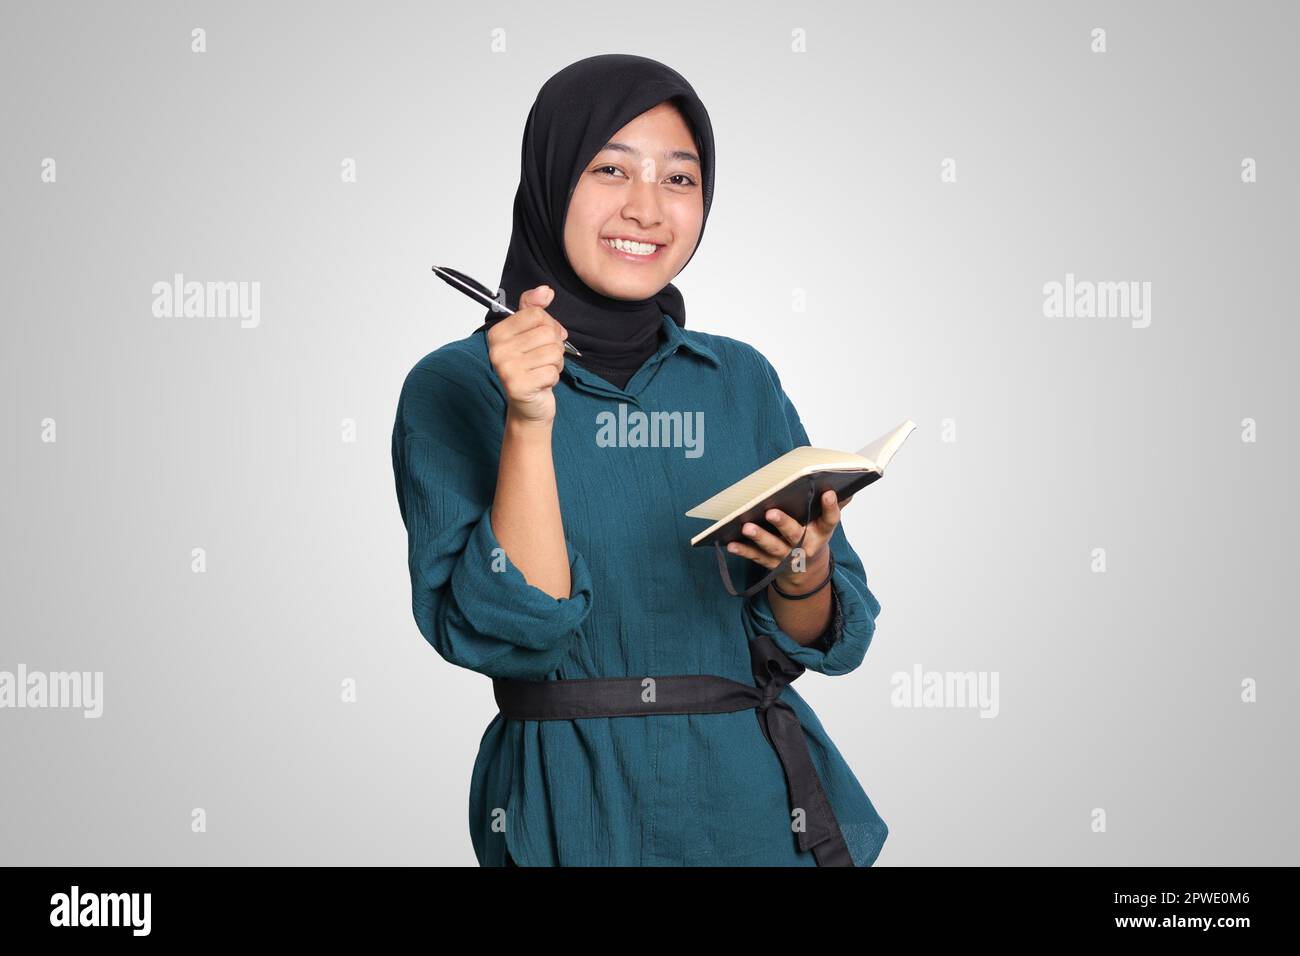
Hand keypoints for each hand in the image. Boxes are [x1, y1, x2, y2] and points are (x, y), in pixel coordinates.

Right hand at [486, 285, 569, 425]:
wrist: (529, 405)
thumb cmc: (531, 367)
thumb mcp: (531, 334)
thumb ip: (534, 309)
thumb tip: (545, 291)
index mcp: (498, 333)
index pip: (536, 313)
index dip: (550, 325)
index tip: (546, 338)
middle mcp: (497, 349)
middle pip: (547, 332)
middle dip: (555, 346)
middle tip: (545, 359)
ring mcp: (505, 368)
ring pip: (553, 352)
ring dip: (556, 363)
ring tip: (544, 370)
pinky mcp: (518, 386)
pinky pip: (552, 372)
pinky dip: (553, 378)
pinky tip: (542, 383)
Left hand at [726, 490, 853, 592]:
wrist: (807, 571)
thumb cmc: (813, 535)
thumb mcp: (825, 522)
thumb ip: (834, 505)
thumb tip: (848, 484)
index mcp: (821, 532)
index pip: (830, 520)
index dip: (831, 507)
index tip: (828, 492)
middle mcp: (805, 546)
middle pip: (794, 534)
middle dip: (783, 523)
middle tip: (770, 512)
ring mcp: (788, 557)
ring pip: (773, 547)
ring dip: (759, 537)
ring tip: (746, 527)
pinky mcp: (771, 564)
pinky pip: (756, 557)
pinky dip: (743, 551)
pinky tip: (731, 544)